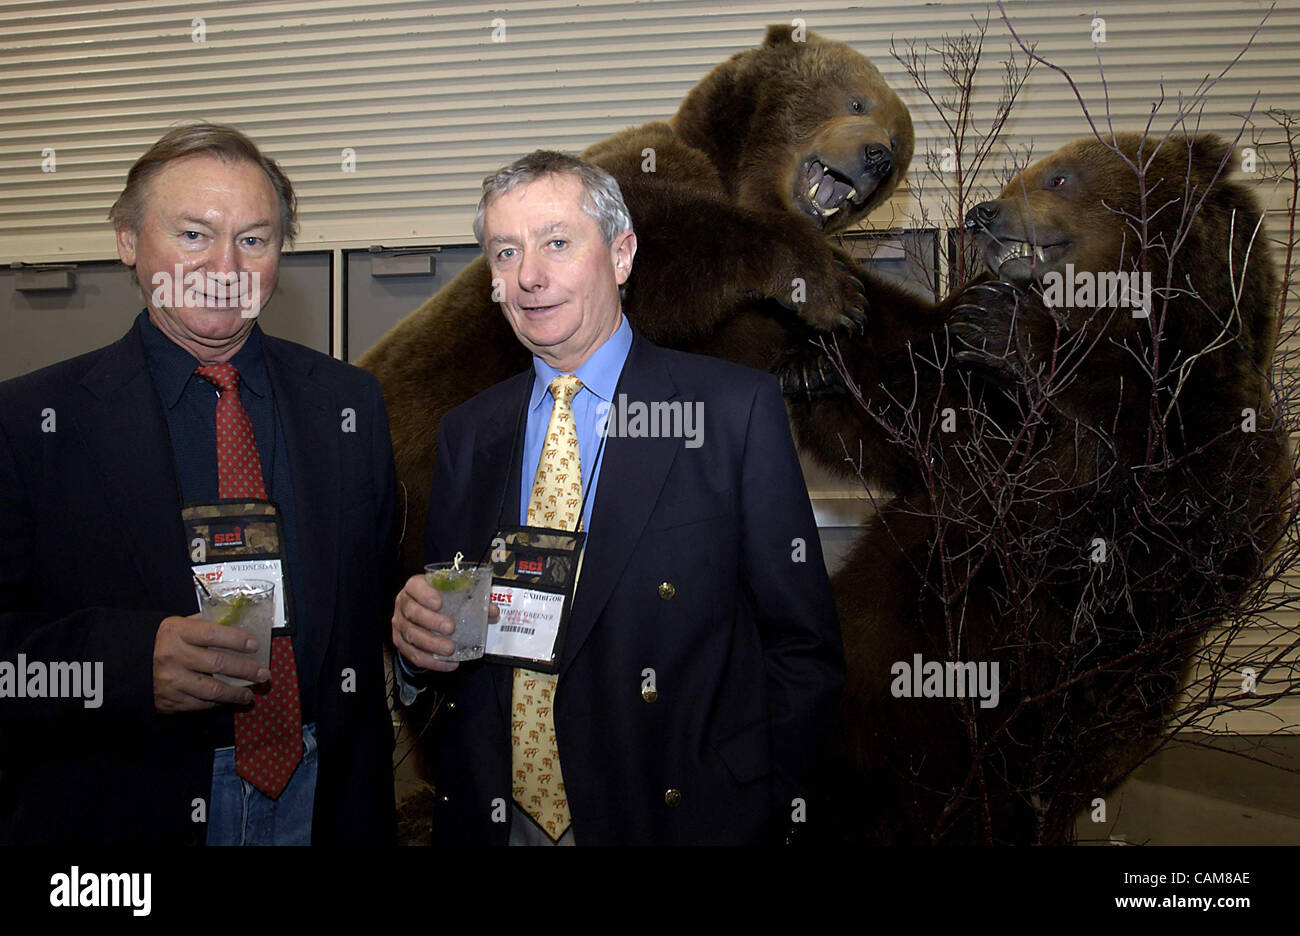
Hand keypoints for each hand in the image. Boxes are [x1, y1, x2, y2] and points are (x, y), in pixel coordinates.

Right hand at [153, 613, 270, 712]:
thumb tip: (236, 620)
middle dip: (246, 670)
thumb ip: (204, 623)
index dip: (236, 639)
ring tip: (250, 693)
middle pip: (218, 664)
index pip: (212, 634)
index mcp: (176, 632)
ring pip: (212, 690)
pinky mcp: (170, 700)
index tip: (255, 644)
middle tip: (263, 673)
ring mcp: (171, 681)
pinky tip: (230, 700)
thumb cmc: (160, 642)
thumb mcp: (177, 625)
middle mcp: (173, 656)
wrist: (126, 664)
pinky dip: (218, 703)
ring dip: (236, 693)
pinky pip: (200, 704)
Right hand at [391, 574, 499, 672]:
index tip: (440, 603)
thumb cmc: (439, 599)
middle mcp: (403, 604)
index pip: (415, 587)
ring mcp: (400, 624)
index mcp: (414, 587)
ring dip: (431, 645)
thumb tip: (491, 610)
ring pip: (411, 635)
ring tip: (450, 650)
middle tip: (451, 629)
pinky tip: (447, 664)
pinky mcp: (400, 642)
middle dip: (431, 622)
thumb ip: (473, 599)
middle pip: (412, 612)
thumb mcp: (454, 594)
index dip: (425, 594)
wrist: (422, 611)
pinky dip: (430, 661)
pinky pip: (413, 654)